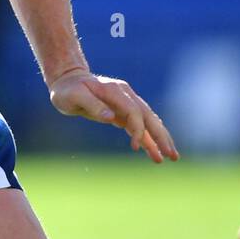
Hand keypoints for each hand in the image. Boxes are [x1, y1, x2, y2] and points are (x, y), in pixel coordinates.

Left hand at [48, 68, 178, 162]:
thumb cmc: (67, 90)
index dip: (138, 129)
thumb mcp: (74, 96)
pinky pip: (139, 127)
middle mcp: (125, 95)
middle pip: (148, 117)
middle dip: (161, 136)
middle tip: (172, 155)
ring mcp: (126, 103)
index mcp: (115, 91)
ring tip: (172, 157)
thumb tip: (111, 118)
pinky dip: (148, 140)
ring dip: (160, 140)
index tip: (135, 147)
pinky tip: (155, 154)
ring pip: (148, 123)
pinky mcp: (123, 113)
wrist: (67, 81)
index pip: (134, 111)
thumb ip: (93, 105)